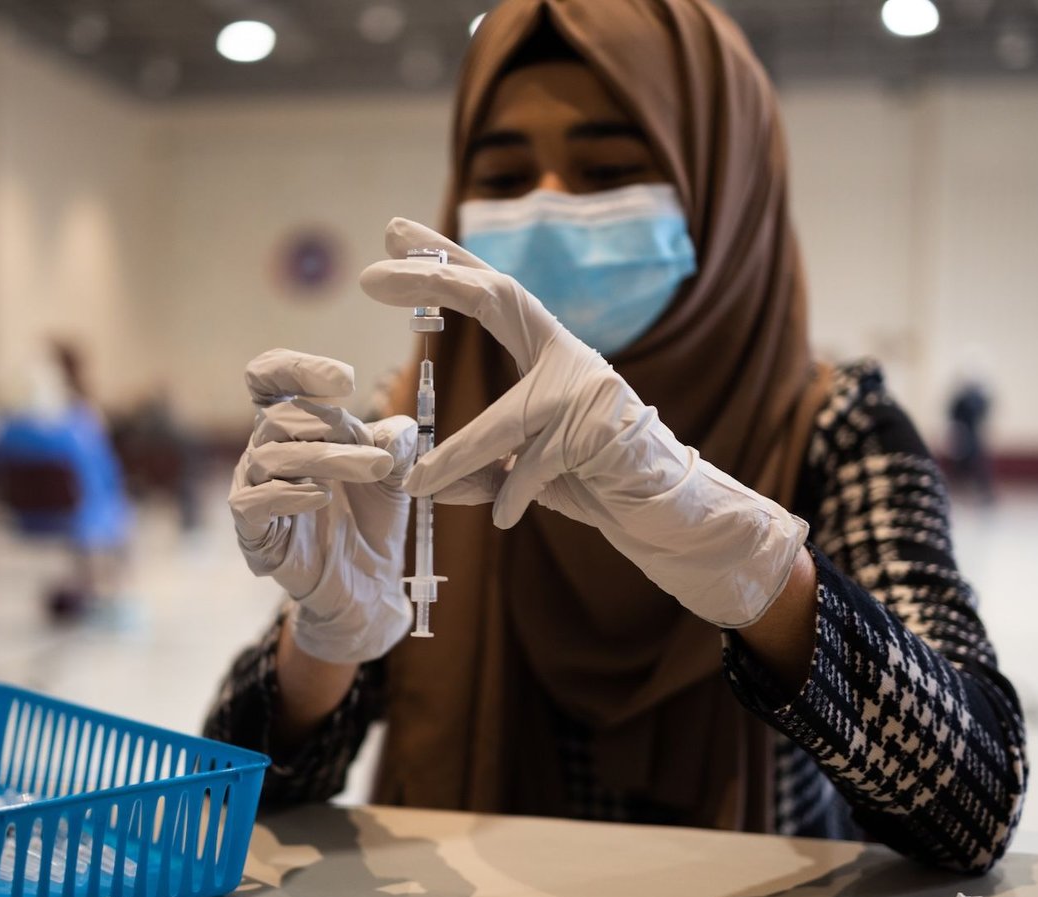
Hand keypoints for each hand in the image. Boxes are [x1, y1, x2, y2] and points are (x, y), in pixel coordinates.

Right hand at [229, 349, 417, 662]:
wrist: (369, 583)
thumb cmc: (372, 518)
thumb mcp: (394, 474)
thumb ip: (396, 445)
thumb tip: (399, 429)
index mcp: (293, 427)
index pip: (269, 379)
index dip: (297, 368)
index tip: (345, 379)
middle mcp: (266, 451)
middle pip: (279, 417)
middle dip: (332, 425)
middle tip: (379, 454)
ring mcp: (254, 489)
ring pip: (270, 455)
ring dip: (326, 458)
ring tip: (372, 471)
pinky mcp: (254, 531)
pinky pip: (252, 501)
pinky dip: (288, 494)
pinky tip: (322, 498)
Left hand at [360, 219, 806, 627]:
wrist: (668, 511)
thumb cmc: (595, 481)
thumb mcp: (525, 471)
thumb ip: (479, 467)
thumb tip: (417, 478)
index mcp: (549, 351)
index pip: (493, 290)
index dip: (447, 262)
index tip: (397, 237)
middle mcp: (568, 357)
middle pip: (497, 295)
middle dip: (432, 281)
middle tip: (370, 275)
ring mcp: (589, 390)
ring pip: (503, 419)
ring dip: (455, 457)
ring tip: (414, 482)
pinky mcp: (601, 432)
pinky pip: (534, 466)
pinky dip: (510, 496)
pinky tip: (502, 518)